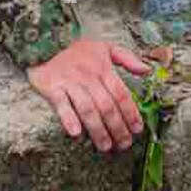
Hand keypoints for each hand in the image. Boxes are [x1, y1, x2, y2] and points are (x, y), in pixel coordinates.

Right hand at [27, 39, 151, 152]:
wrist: (43, 44)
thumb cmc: (77, 52)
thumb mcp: (104, 47)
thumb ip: (127, 58)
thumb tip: (146, 70)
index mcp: (103, 68)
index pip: (121, 93)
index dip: (131, 112)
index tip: (137, 129)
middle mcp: (88, 76)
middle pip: (106, 105)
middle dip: (117, 127)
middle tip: (124, 145)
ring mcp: (70, 82)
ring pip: (87, 109)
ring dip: (98, 130)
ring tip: (106, 146)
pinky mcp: (52, 88)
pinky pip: (62, 105)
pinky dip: (68, 119)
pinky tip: (76, 134)